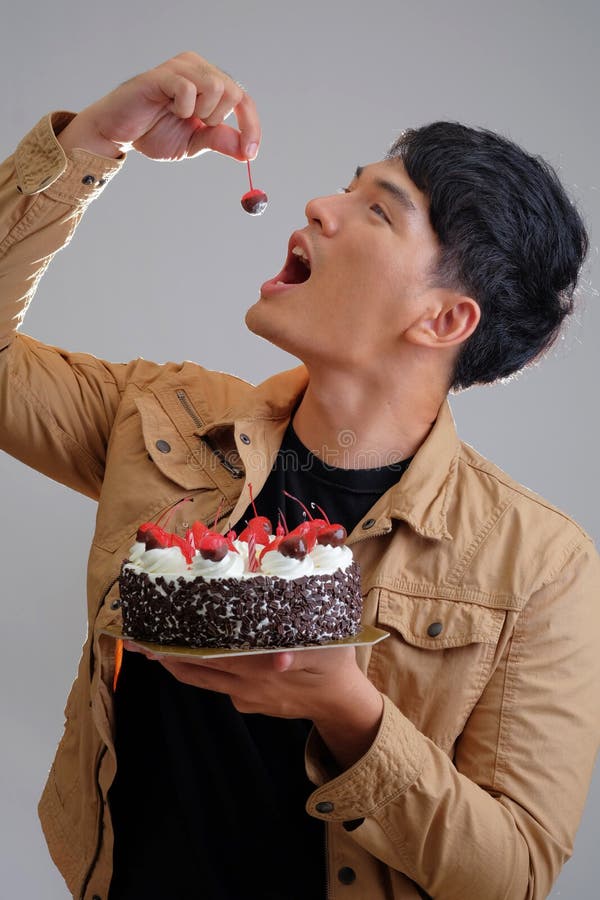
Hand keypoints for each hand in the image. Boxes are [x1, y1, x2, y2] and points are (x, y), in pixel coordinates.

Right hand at [58, 51, 259, 161]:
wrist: (120, 133)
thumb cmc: (154, 132)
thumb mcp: (194, 144)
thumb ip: (219, 142)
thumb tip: (246, 152)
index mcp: (210, 84)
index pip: (243, 100)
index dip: (251, 127)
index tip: (251, 154)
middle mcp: (199, 69)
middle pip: (235, 92)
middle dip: (220, 119)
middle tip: (196, 124)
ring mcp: (181, 67)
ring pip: (217, 87)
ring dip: (203, 113)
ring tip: (181, 116)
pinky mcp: (162, 74)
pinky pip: (189, 89)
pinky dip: (184, 108)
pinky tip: (169, 109)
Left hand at [125, 642, 383, 768]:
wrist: (341, 702)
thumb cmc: (334, 664)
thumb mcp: (325, 652)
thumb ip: (301, 653)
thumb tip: (280, 658)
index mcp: (260, 669)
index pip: (210, 656)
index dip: (179, 648)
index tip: (152, 640)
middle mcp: (246, 685)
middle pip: (197, 670)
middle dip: (165, 656)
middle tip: (136, 642)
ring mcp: (245, 696)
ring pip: (203, 680)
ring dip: (177, 665)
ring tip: (152, 651)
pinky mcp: (249, 702)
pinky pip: (220, 684)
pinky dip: (202, 670)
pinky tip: (195, 655)